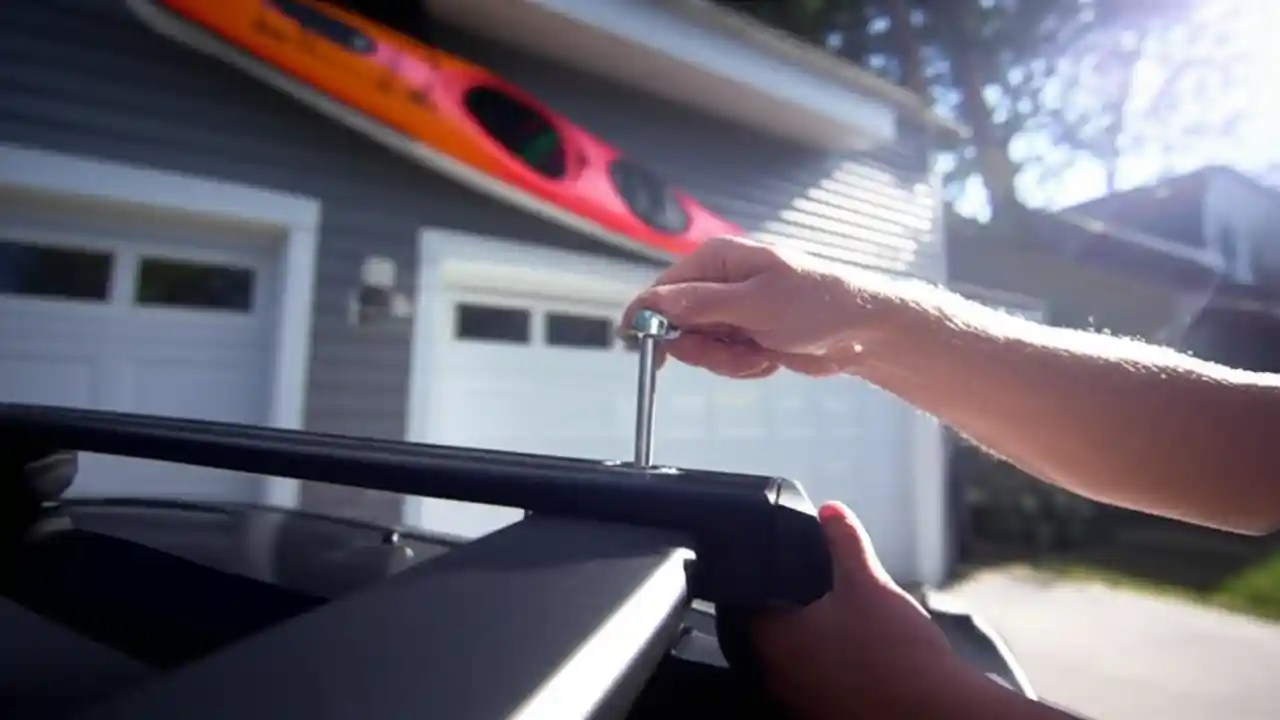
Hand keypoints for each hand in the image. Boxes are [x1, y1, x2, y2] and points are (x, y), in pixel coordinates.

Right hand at [620, 236, 920, 378]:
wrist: (863, 331)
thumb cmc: (818, 303)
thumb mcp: (756, 303)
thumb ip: (701, 303)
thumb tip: (652, 302)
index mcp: (718, 260)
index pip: (662, 289)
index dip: (648, 319)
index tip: (641, 347)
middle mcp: (720, 283)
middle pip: (677, 325)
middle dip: (703, 348)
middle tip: (735, 351)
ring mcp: (732, 312)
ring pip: (700, 348)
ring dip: (728, 361)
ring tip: (761, 353)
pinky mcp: (745, 336)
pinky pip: (723, 360)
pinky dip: (744, 367)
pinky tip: (769, 358)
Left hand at [751, 502, 996, 719]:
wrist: (937, 715)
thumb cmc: (896, 652)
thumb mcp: (867, 582)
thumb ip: (844, 542)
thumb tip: (830, 510)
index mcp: (772, 640)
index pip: (748, 602)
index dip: (767, 583)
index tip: (789, 574)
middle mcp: (775, 676)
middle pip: (770, 633)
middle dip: (794, 613)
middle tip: (823, 596)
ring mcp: (799, 702)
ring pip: (795, 663)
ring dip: (814, 644)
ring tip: (847, 628)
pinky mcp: (824, 717)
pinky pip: (818, 687)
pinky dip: (833, 671)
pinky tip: (862, 660)